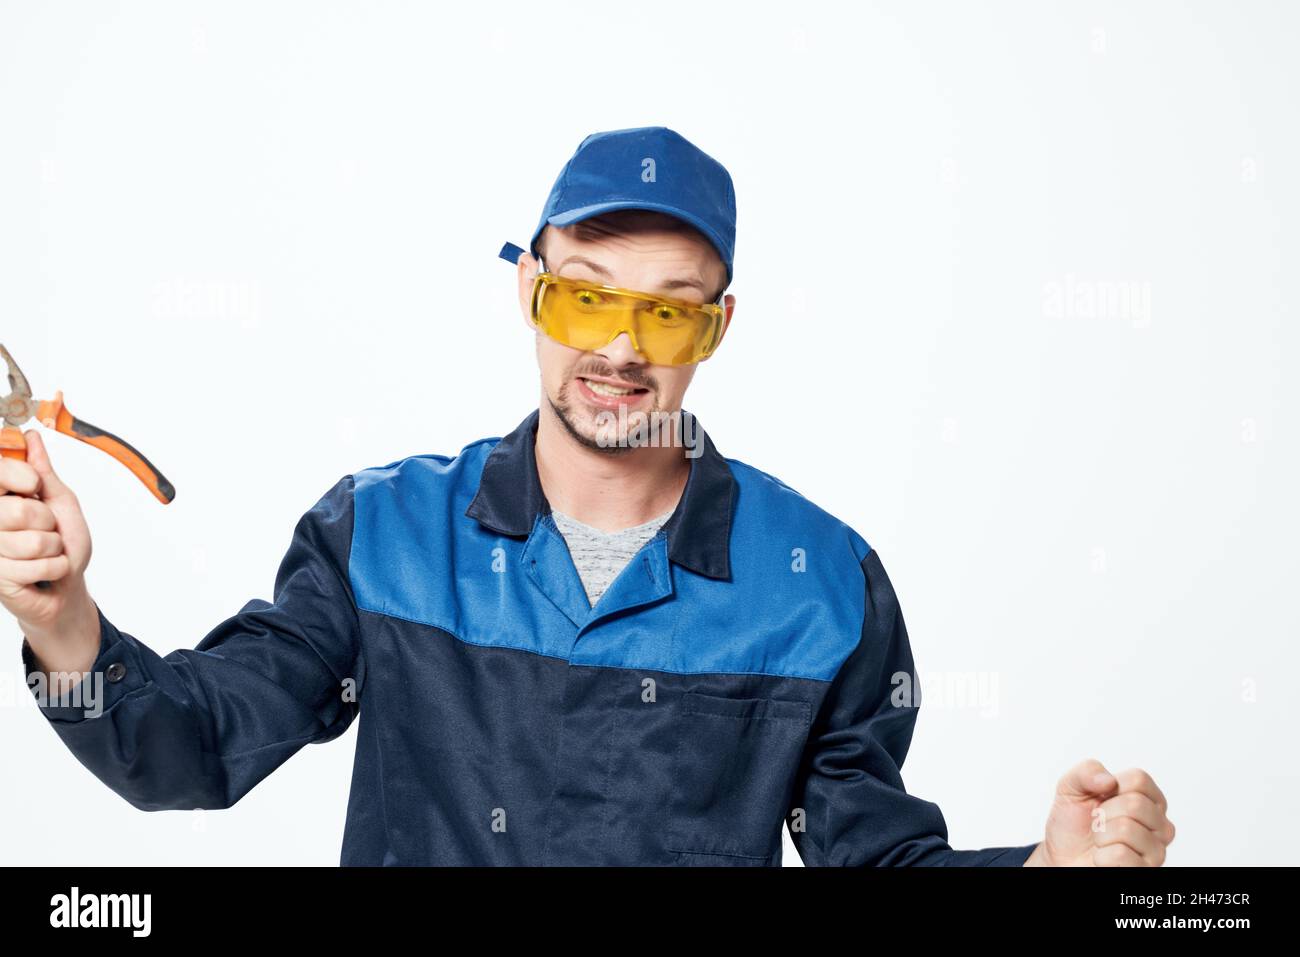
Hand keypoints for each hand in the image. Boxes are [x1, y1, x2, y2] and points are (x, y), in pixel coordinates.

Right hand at [0, 430, 94, 631]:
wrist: (66, 587)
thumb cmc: (63, 544)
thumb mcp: (59, 501)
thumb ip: (43, 472)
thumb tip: (31, 437)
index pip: (0, 472)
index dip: (22, 477)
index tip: (33, 486)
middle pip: (19, 510)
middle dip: (47, 522)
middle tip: (46, 530)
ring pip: (32, 541)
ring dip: (53, 548)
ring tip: (46, 552)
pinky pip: (37, 565)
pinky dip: (54, 567)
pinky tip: (44, 571)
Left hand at [1024, 758, 1175, 865]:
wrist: (1062, 855)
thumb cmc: (1073, 822)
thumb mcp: (1071, 787)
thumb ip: (1087, 771)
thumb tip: (1109, 780)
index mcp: (1148, 799)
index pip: (1139, 780)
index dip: (1109, 788)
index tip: (1100, 799)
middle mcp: (1160, 824)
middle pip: (1135, 804)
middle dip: (1103, 813)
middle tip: (1098, 823)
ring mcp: (1156, 851)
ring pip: (1126, 829)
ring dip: (1101, 835)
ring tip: (1100, 841)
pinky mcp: (1145, 871)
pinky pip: (1120, 855)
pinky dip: (1101, 855)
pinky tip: (1103, 858)